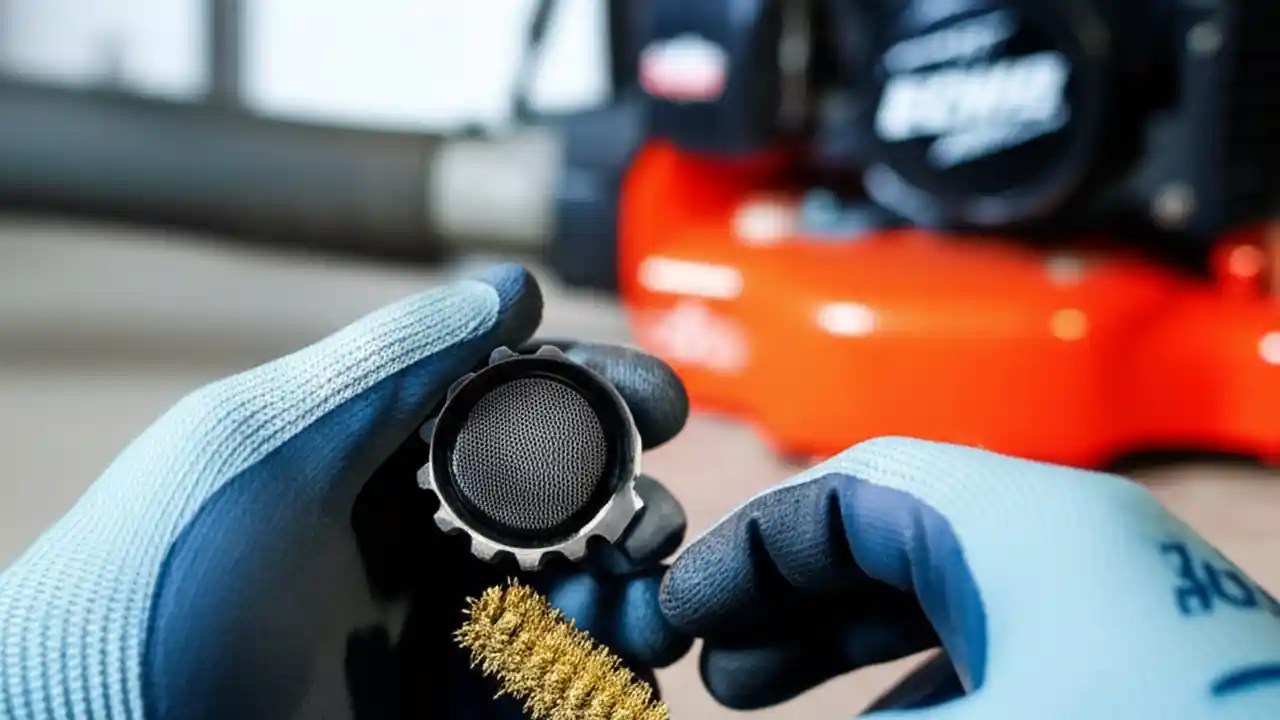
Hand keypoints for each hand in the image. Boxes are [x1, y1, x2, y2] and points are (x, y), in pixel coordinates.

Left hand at [0, 265, 690, 719]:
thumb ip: (396, 360)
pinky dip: (585, 669)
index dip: (588, 393)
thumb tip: (512, 286)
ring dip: (619, 590)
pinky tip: (610, 661)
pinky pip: (532, 684)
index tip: (660, 402)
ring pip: (557, 593)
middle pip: (550, 503)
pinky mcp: (424, 703)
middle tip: (651, 525)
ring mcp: (414, 623)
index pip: (503, 399)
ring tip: (643, 602)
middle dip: (622, 504)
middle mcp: (397, 530)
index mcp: (362, 450)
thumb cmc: (160, 577)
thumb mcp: (272, 442)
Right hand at [660, 437, 1279, 717]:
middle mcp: (1060, 539)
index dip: (748, 550)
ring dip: (835, 644)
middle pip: (880, 537)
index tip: (684, 612)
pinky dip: (909, 679)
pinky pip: (986, 643)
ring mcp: (1099, 597)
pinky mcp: (1123, 653)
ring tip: (754, 695)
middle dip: (783, 600)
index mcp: (1020, 520)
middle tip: (709, 661)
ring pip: (931, 594)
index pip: (844, 491)